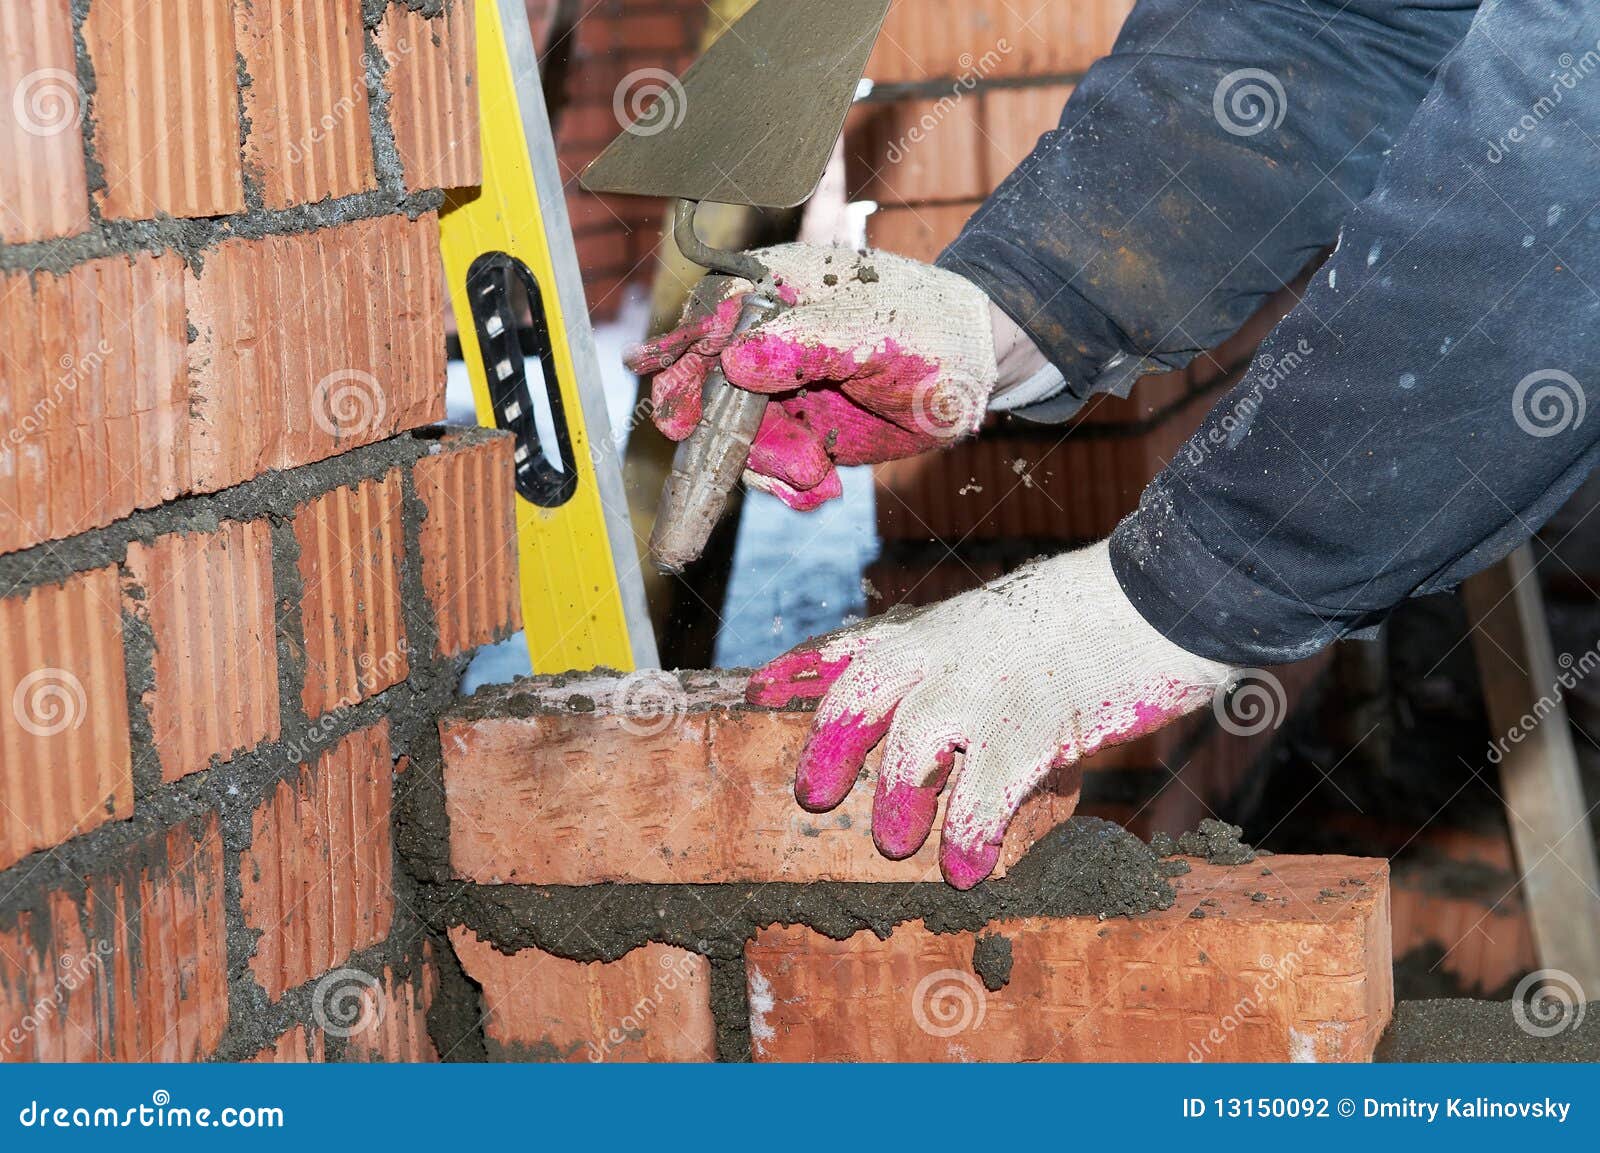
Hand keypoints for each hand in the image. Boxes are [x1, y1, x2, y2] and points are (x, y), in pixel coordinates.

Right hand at [625, 244, 998, 510]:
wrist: (976, 371)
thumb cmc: (932, 329)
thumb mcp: (876, 333)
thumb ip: (806, 343)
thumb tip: (735, 358)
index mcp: (772, 287)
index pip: (708, 319)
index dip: (685, 364)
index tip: (681, 415)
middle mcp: (762, 337)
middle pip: (707, 387)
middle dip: (723, 435)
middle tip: (736, 462)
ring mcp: (775, 387)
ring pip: (735, 436)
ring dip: (770, 464)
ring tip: (816, 473)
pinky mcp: (794, 429)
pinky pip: (768, 465)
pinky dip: (789, 483)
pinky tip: (822, 485)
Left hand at [745, 541, 1234, 887]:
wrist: (1166, 595)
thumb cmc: (1099, 612)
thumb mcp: (1013, 620)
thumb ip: (974, 663)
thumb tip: (958, 717)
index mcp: (944, 629)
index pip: (855, 645)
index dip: (802, 669)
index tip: (760, 690)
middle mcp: (950, 653)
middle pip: (861, 693)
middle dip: (832, 745)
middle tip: (817, 796)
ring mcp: (987, 688)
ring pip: (912, 747)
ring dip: (901, 801)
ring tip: (899, 844)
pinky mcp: (1034, 727)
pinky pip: (982, 794)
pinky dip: (968, 836)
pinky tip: (967, 869)